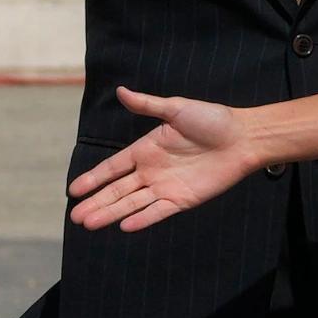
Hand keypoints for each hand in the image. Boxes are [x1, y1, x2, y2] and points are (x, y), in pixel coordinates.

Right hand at [66, 88, 265, 230]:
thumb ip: (147, 105)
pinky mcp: (182, 199)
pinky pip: (157, 211)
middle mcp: (152, 171)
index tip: (74, 190)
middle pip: (117, 190)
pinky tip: (123, 226)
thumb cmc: (213, 120)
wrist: (243, 138)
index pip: (112, 167)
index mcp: (146, 149)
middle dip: (96, 202)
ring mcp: (166, 187)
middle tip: (75, 217)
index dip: (93, 178)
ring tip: (89, 224)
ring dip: (111, 213)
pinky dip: (142, 219)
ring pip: (132, 204)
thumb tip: (120, 91)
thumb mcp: (176, 108)